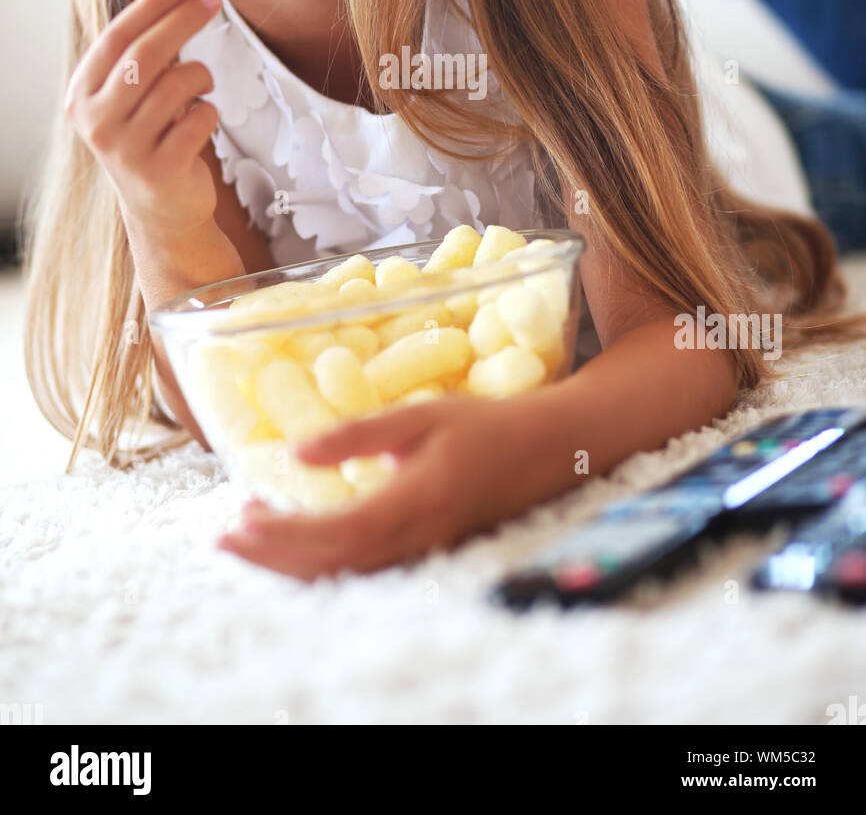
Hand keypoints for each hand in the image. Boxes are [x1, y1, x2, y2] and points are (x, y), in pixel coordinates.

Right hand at [64, 0, 222, 240]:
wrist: (162, 208)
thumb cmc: (153, 131)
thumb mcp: (144, 79)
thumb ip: (150, 26)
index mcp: (83, 92)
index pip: (118, 36)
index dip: (153, 2)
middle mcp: (94, 121)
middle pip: (144, 56)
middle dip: (182, 21)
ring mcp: (124, 149)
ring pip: (175, 86)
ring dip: (200, 76)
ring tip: (201, 85)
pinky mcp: (158, 171)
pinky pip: (198, 120)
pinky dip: (208, 112)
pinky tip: (199, 122)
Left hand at [217, 389, 573, 577]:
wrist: (549, 452)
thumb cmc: (486, 426)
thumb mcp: (422, 415)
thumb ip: (360, 434)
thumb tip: (295, 451)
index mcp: (414, 502)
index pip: (335, 534)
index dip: (283, 535)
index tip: (239, 518)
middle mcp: (416, 538)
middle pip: (330, 567)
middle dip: (272, 556)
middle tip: (225, 533)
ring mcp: (421, 552)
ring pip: (344, 576)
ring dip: (290, 564)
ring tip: (248, 537)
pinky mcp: (423, 551)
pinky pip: (362, 571)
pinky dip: (319, 564)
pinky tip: (295, 543)